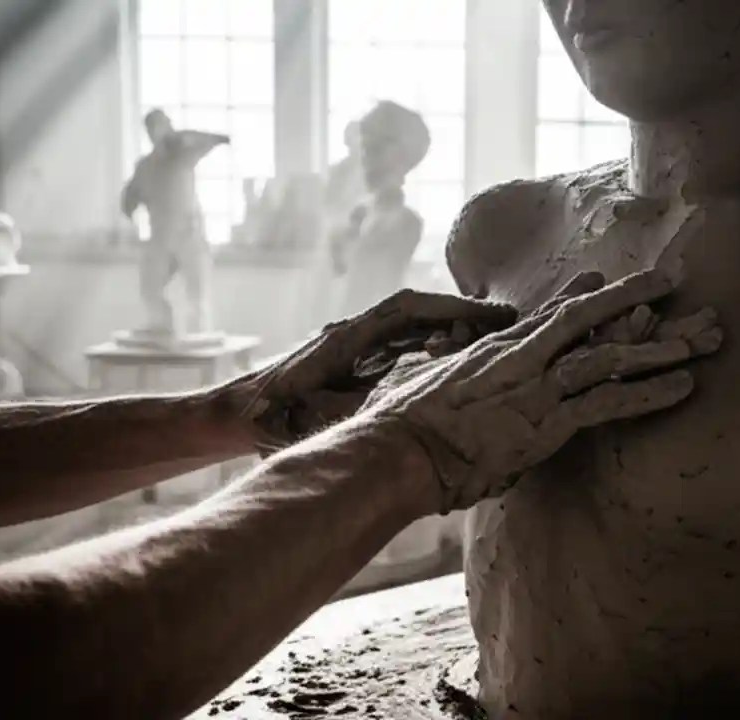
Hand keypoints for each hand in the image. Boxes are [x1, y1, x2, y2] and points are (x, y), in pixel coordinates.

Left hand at [220, 290, 516, 453]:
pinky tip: (463, 364)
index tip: (489, 314)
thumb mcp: (306, 410)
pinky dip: (434, 348)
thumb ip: (348, 400)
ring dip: (453, 330)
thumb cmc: (262, 416)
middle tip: (511, 322)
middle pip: (419, 312)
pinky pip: (403, 348)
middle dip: (464, 314)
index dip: (451, 308)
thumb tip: (390, 397)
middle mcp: (354, 333)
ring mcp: (355, 346)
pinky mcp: (355, 362)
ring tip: (498, 340)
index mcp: (346, 337)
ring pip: (414, 329)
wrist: (229, 415)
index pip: (408, 309)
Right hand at [363, 269, 723, 513]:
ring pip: (607, 354)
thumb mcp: (409, 386)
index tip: (603, 281)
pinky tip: (685, 385)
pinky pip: (608, 402)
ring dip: (658, 344)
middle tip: (672, 282)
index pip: (543, 317)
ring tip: (703, 336)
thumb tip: (420, 379)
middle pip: (585, 318)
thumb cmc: (391, 426)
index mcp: (490, 351)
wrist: (394, 452)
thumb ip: (428, 376)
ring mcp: (536, 387)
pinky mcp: (547, 422)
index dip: (578, 298)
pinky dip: (648, 392)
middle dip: (632, 299)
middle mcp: (518, 358)